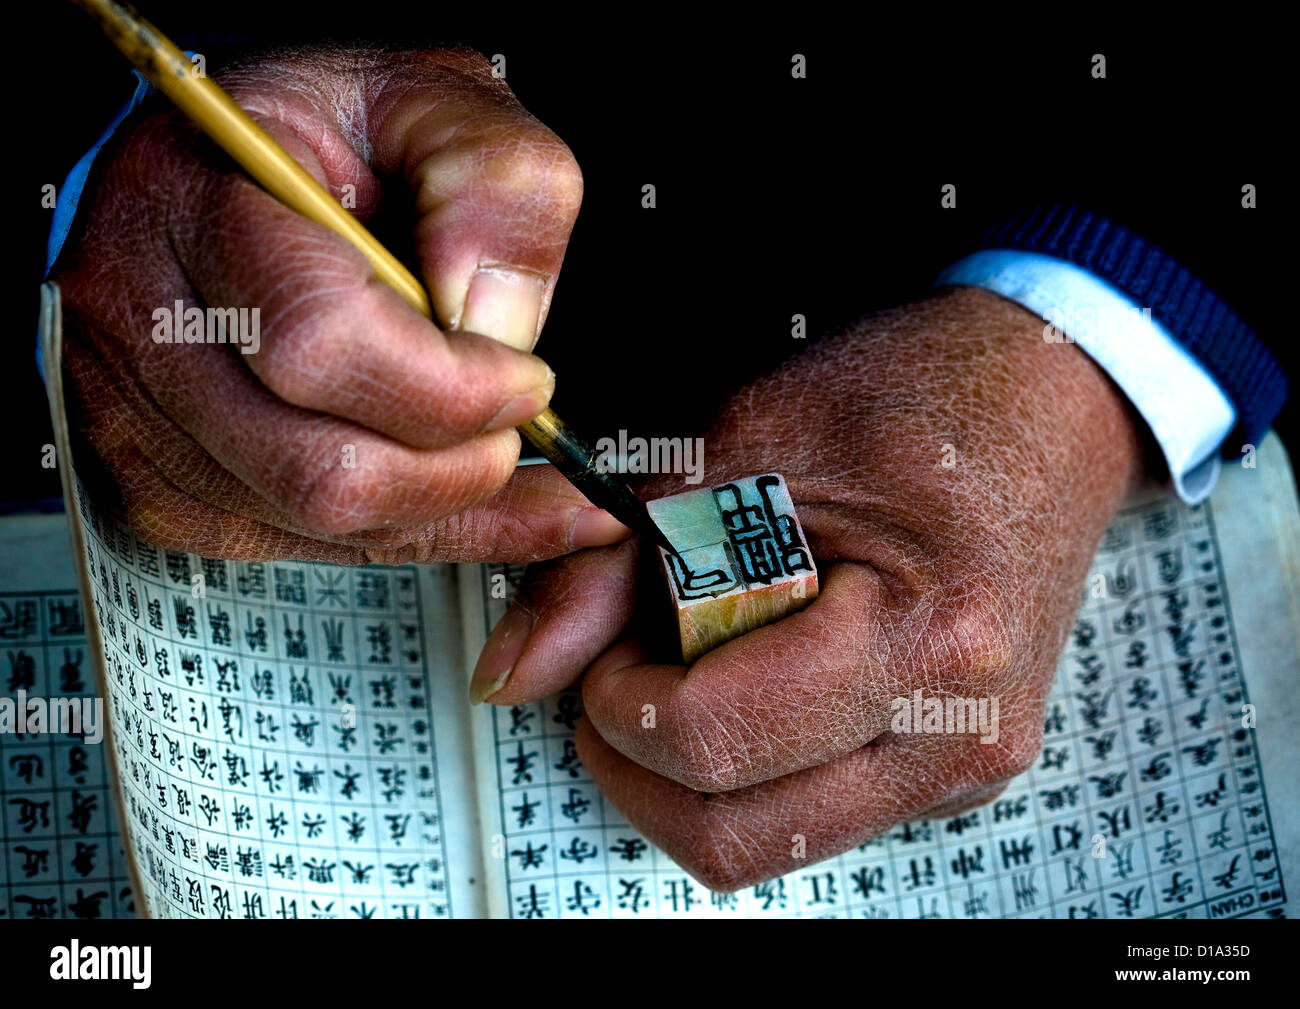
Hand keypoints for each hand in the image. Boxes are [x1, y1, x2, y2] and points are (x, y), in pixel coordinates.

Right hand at [51, 44, 626, 563]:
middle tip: (520, 421)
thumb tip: (496, 325)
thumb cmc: (326, 134)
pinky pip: (313, 550)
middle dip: (458, 464)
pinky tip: (498, 510)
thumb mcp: (433, 99)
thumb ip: (494, 182)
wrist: (229, 164)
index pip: (319, 342)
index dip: (449, 386)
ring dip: (446, 505)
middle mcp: (140, 323)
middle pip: (320, 466)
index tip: (527, 378)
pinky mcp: (169, 485)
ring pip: (318, 522)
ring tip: (513, 456)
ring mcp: (139, 420)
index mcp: (190, 202)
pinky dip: (423, 535)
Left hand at [471, 286, 1145, 888]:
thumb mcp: (744, 445)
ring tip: (682, 670)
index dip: (619, 701)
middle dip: (638, 762)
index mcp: (926, 635)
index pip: (716, 740)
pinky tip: (744, 681)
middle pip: (735, 835)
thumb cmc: (919, 397)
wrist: (1047, 403)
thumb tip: (515, 667)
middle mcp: (962, 730)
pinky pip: (810, 815)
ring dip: (688, 776)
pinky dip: (746, 769)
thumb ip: (616, 562)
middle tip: (618, 675)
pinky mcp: (949, 771)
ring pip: (767, 845)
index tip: (603, 646)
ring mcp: (964, 765)